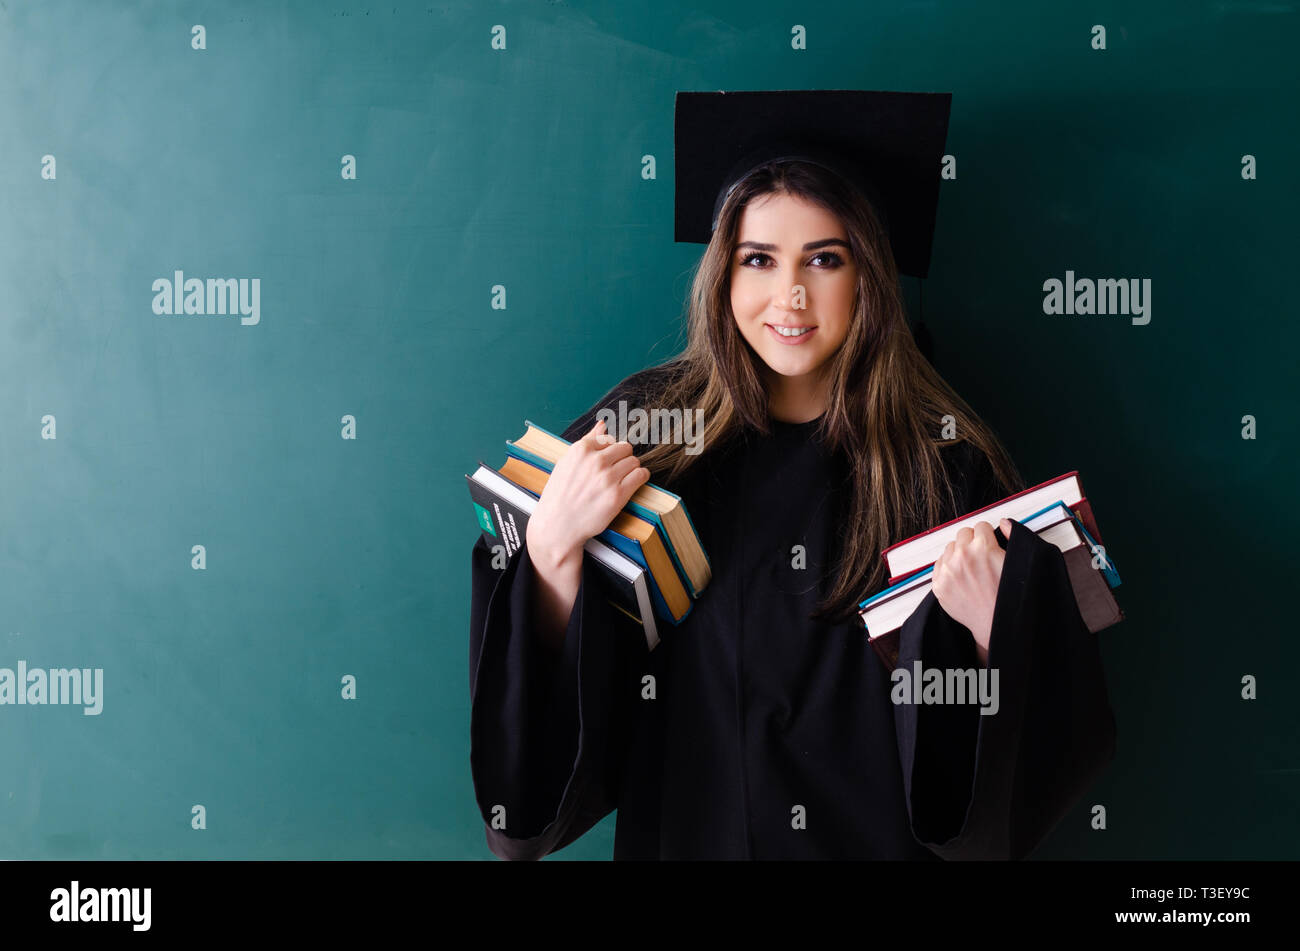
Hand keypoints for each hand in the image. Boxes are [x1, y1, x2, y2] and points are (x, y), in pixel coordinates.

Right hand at [525, 418, 651, 569]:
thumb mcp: (566, 462)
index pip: (609, 439)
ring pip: (634, 461)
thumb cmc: (559, 495)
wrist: (557, 526)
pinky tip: (633, 483)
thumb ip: (587, 441)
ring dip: (631, 469)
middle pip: (625, 448)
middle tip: (616, 472)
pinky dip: (640, 478)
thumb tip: (602, 424)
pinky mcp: (618, 494)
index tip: (608, 462)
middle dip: (623, 458)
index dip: (610, 452)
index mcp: (581, 450)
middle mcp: (595, 461)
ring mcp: (607, 477)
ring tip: (622, 480)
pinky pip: (641, 475)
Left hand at [930, 518, 1013, 665]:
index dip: (988, 536)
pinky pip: (939, 565)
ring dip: (959, 553)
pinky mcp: (939, 585)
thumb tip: (1003, 522)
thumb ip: (1013, 536)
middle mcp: (962, 556)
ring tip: (972, 568)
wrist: (996, 624)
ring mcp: (947, 571)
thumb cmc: (1011, 597)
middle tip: (981, 556)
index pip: (980, 526)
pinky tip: (962, 577)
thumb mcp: (1018, 563)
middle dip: (973, 542)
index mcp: (982, 547)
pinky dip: (948, 568)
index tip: (990, 545)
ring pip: (950, 548)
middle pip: (963, 534)